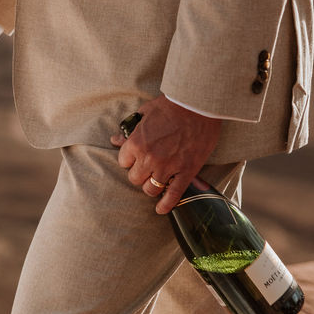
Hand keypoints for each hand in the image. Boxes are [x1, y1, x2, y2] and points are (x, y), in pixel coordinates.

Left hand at [111, 94, 221, 213]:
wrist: (198, 104)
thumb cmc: (171, 105)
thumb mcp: (145, 113)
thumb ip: (130, 130)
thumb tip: (115, 140)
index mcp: (137, 142)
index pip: (123, 162)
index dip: (130, 160)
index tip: (136, 158)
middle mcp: (149, 157)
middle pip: (135, 179)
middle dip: (139, 174)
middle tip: (147, 169)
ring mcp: (168, 166)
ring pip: (151, 189)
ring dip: (152, 187)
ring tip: (155, 182)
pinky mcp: (186, 171)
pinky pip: (174, 194)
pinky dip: (166, 204)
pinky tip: (161, 209)